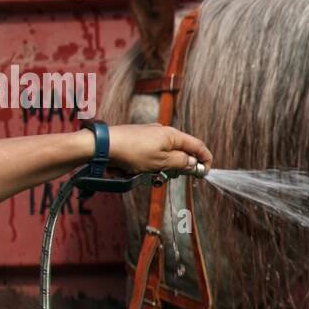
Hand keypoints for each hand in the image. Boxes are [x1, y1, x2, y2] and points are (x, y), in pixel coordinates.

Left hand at [98, 124, 212, 174]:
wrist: (103, 145)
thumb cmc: (133, 152)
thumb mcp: (162, 162)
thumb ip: (181, 163)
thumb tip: (193, 163)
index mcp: (173, 135)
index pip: (198, 146)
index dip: (205, 160)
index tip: (203, 174)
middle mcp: (164, 132)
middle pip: (182, 151)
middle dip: (180, 167)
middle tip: (171, 176)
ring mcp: (151, 136)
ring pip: (167, 155)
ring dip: (163, 168)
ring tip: (149, 174)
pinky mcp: (139, 140)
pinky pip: (153, 155)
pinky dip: (151, 165)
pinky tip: (140, 170)